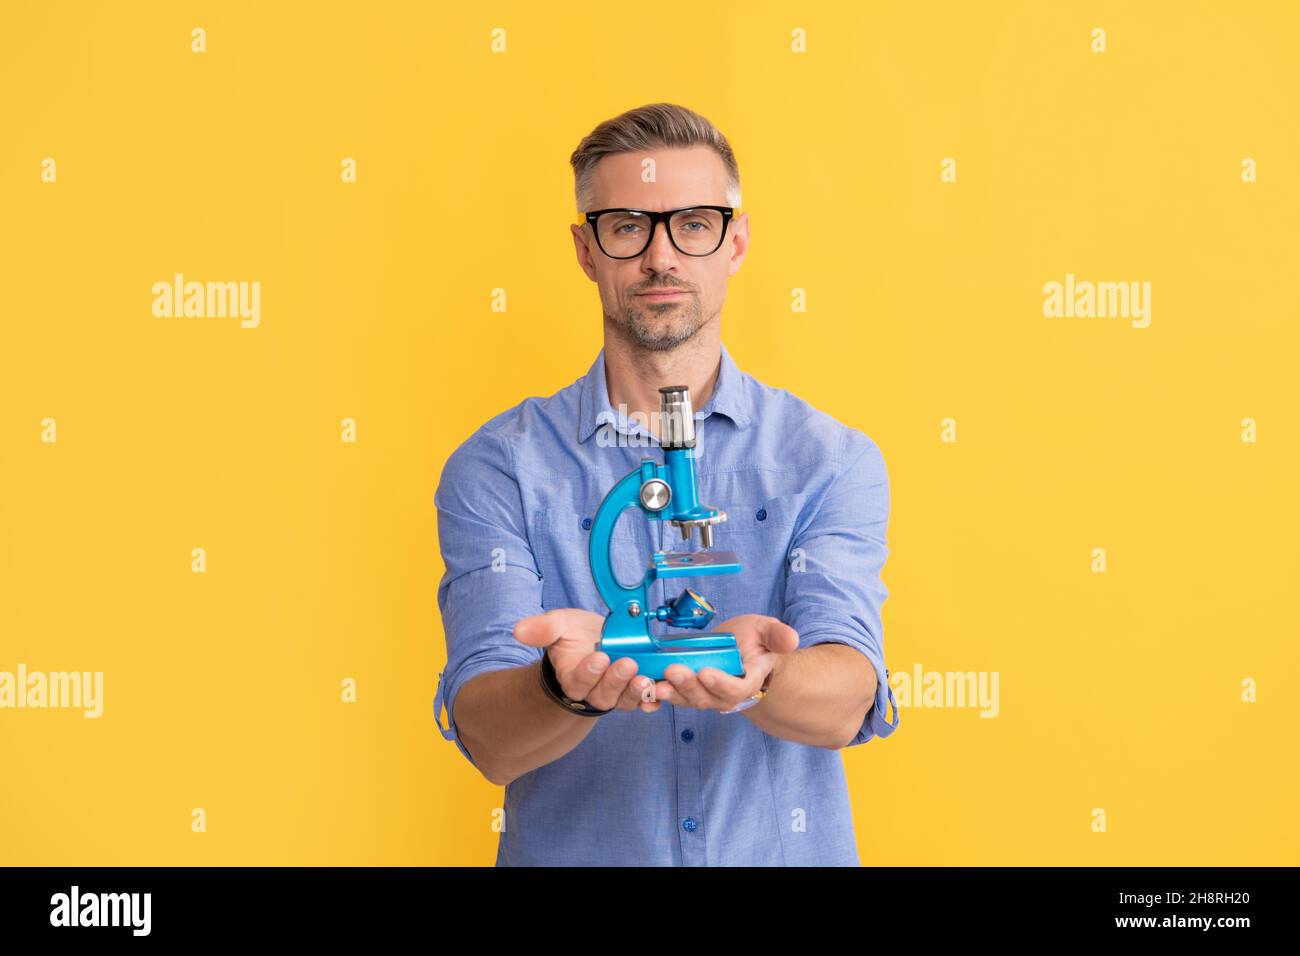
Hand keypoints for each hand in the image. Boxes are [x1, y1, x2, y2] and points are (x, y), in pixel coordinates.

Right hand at [513, 608, 661, 713]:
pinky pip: (644, 701)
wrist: (595, 640)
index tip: (598, 657)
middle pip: (604, 693)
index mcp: (573, 678)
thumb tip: (519, 630)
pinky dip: (652, 700)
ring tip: (646, 679)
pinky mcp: (635, 693)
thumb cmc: (575, 637)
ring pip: (625, 699)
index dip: (588, 672)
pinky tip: (660, 695)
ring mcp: (616, 694)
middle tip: (627, 663)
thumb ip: (543, 629)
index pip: (578, 681)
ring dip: (636, 691)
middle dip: (616, 680)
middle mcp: (594, 691)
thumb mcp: (559, 626)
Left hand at [650, 614, 798, 711]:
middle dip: (689, 686)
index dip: (722, 683)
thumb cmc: (756, 642)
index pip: (737, 688)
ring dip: (672, 693)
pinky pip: (675, 696)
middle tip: (673, 671)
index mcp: (748, 680)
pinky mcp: (689, 690)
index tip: (707, 672)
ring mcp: (706, 695)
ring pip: (689, 699)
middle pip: (708, 697)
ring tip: (656, 683)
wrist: (742, 651)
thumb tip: (791, 639)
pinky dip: (660, 695)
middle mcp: (726, 693)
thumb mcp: (767, 631)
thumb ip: (777, 636)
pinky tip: (646, 687)